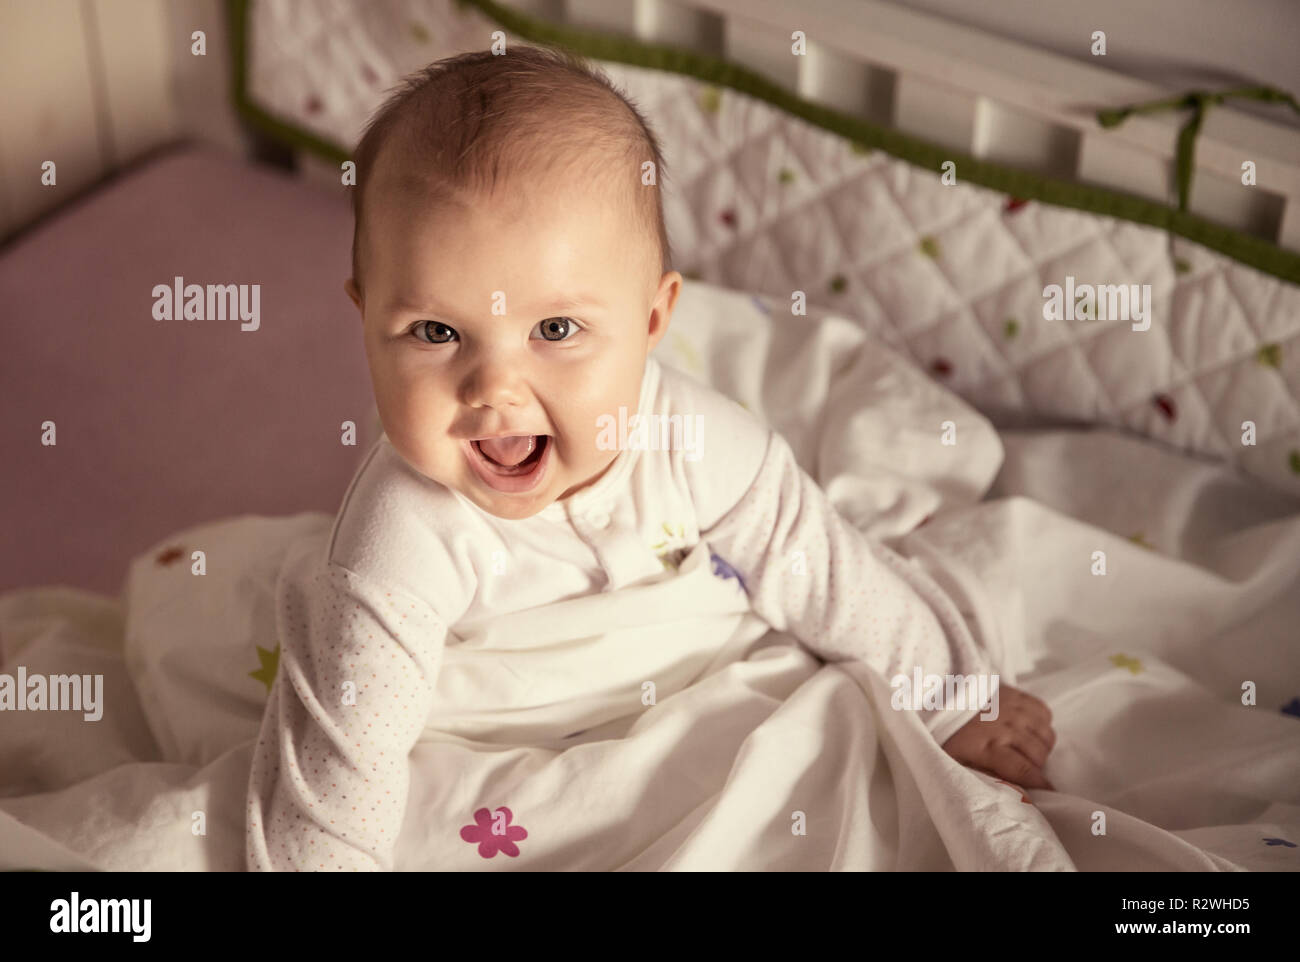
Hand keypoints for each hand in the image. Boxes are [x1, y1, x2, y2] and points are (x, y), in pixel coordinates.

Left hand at [941, 683, 1056, 790]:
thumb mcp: (956, 761)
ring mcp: (1012, 709)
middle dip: (1037, 767)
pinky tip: (1029, 729)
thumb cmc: (947, 735)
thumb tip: (1010, 790)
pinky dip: (1042, 724)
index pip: (1025, 770)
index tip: (1048, 791)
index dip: (1040, 784)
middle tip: (1027, 768)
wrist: (938, 696)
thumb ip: (982, 777)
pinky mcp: (1015, 694)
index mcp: (988, 747)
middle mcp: (1005, 727)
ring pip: (1046, 735)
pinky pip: (1044, 712)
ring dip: (1041, 746)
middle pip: (1039, 754)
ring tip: (1028, 749)